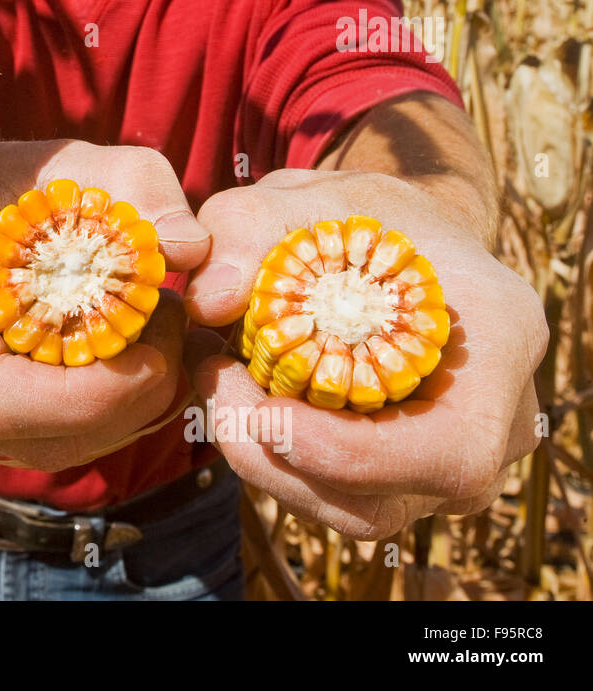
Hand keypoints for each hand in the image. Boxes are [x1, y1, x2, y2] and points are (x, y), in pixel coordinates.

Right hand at [0, 139, 210, 471]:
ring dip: (118, 413)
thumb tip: (194, 249)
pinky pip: (31, 443)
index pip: (0, 400)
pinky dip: (91, 417)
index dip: (94, 396)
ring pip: (40, 450)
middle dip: (126, 402)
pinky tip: (120, 365)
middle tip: (175, 334)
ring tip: (154, 342)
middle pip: (32, 437)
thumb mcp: (59, 158)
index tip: (159, 351)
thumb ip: (135, 185)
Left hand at [183, 168, 545, 538]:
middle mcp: (493, 424)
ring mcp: (447, 460)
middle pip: (382, 502)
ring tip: (211, 374)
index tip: (259, 413)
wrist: (395, 242)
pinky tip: (229, 390)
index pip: (446, 452)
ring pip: (347, 508)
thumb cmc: (358, 215)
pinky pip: (330, 492)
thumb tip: (208, 301)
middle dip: (275, 456)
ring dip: (260, 457)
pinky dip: (268, 452)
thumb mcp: (303, 196)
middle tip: (210, 377)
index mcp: (497, 346)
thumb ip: (247, 228)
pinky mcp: (401, 475)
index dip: (346, 455)